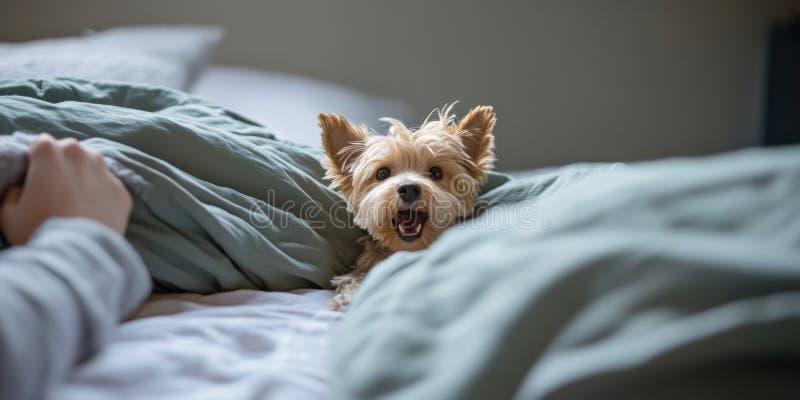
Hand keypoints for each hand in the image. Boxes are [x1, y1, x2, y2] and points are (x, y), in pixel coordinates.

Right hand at [1, 134, 131, 244]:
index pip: (42, 145)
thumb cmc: (37, 229)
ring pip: (93, 165)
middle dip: (64, 164)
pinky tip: (94, 214)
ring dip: (85, 175)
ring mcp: (105, 171)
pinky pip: (110, 188)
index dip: (38, 161)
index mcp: (48, 152)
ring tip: (77, 200)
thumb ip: (13, 193)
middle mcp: (80, 154)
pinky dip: (103, 196)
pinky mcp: (122, 191)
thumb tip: (23, 188)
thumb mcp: (8, 213)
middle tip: (57, 190)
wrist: (77, 253)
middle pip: (70, 151)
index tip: (37, 178)